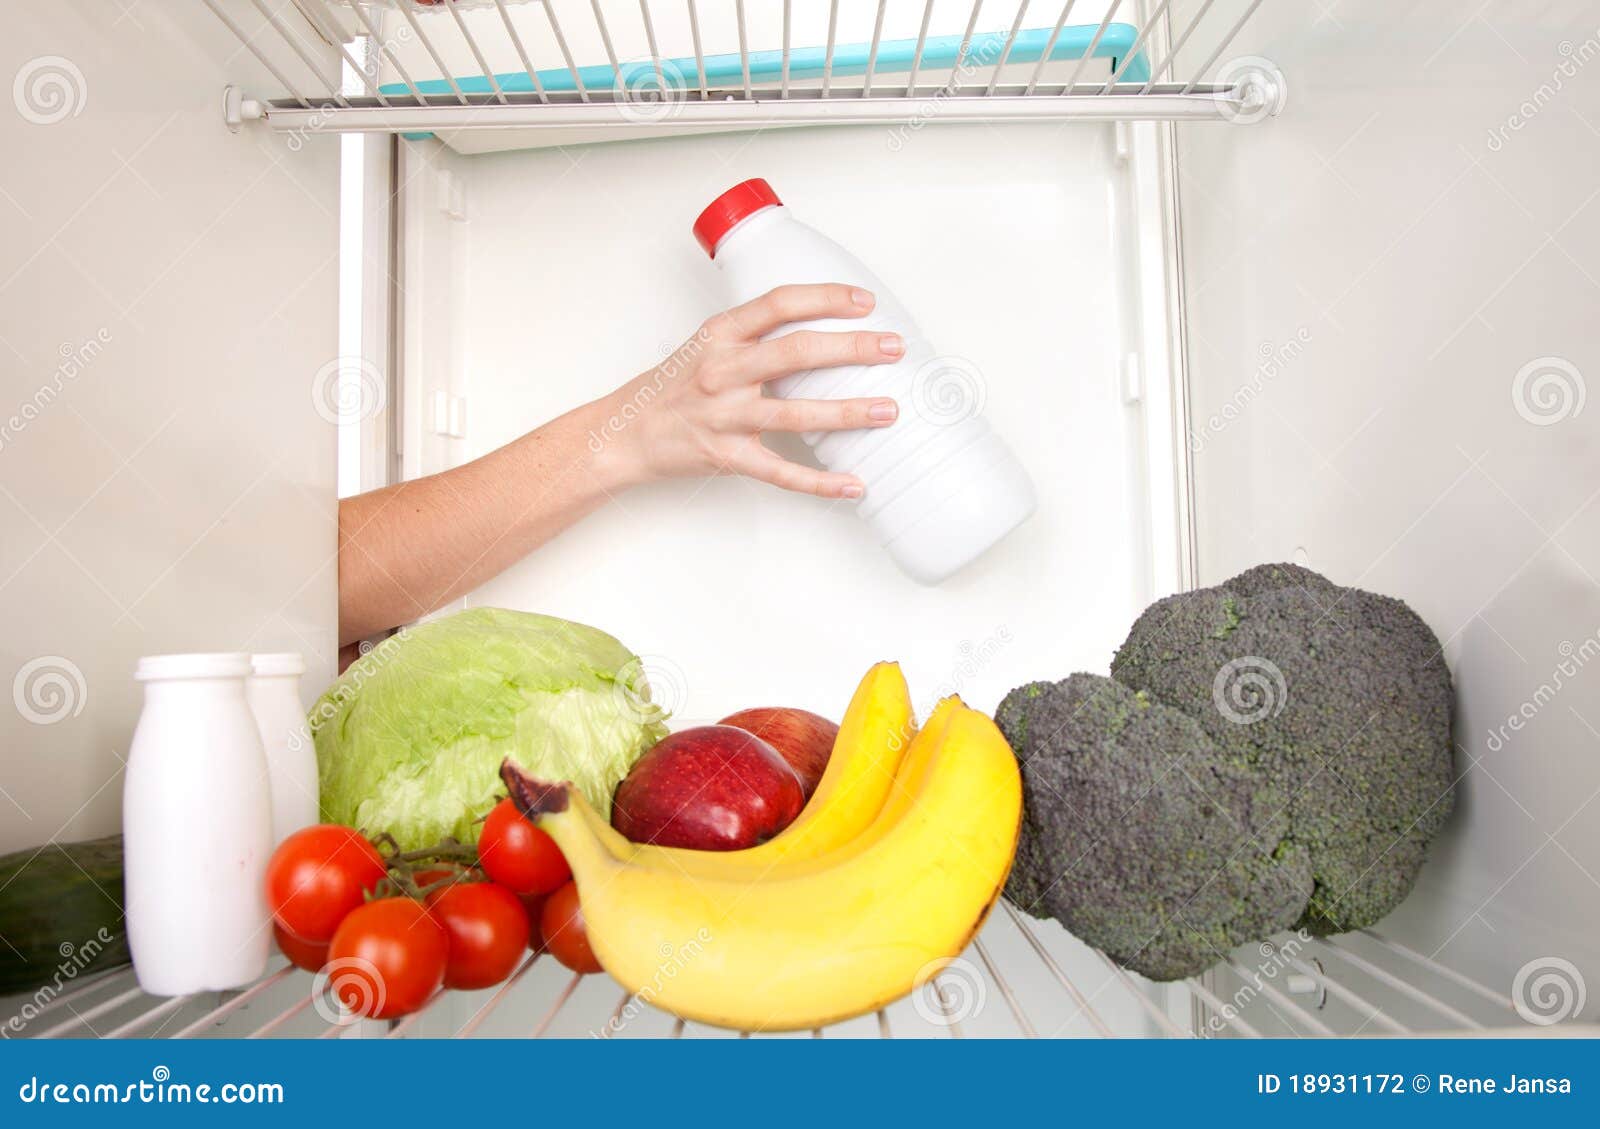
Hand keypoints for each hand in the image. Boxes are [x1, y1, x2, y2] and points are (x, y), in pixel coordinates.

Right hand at [589, 284, 901, 498]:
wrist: (624, 433)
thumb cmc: (671, 386)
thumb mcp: (705, 345)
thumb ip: (753, 334)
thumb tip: (818, 325)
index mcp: (719, 334)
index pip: (779, 304)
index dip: (826, 298)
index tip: (864, 302)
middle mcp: (722, 371)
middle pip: (797, 353)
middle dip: (853, 349)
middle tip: (893, 348)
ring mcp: (724, 416)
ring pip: (796, 414)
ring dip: (848, 412)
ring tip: (887, 410)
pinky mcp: (727, 457)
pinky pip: (781, 473)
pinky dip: (821, 483)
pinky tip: (854, 485)